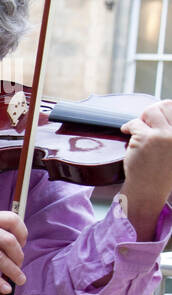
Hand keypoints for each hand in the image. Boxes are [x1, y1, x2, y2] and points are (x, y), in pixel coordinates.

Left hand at [119, 100, 171, 238]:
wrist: (149, 189)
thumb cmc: (161, 170)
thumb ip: (170, 132)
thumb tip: (163, 105)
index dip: (165, 109)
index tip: (156, 115)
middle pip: (164, 106)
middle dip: (152, 111)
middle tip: (145, 121)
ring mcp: (164, 135)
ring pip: (150, 112)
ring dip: (141, 118)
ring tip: (138, 128)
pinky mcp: (146, 139)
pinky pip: (135, 124)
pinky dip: (128, 127)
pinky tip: (126, 131)